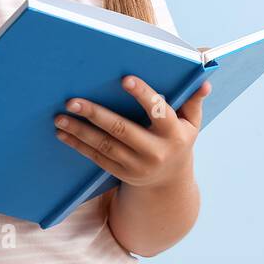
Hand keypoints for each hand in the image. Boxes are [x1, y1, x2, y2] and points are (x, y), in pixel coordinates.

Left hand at [53, 75, 212, 189]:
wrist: (169, 184)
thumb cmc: (178, 139)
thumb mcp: (191, 123)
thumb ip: (194, 100)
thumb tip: (204, 81)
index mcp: (174, 133)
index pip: (159, 111)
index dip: (143, 95)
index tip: (124, 79)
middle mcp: (155, 151)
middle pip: (122, 130)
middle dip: (96, 114)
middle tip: (72, 100)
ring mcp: (137, 165)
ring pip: (104, 146)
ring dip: (80, 131)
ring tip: (60, 117)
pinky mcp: (121, 173)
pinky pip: (97, 158)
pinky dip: (79, 145)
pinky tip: (63, 133)